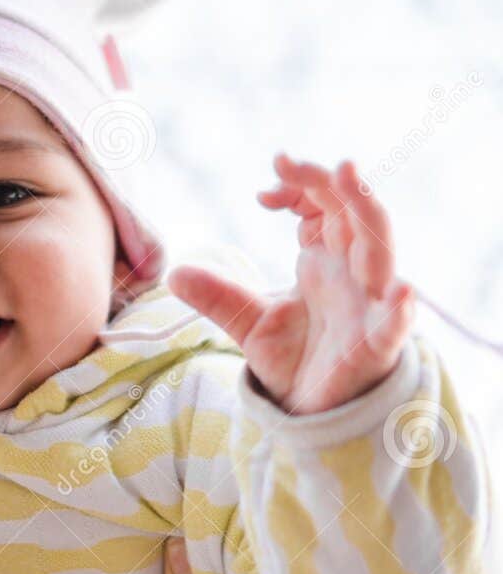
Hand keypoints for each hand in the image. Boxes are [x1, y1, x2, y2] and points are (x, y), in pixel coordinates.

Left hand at [166, 154, 415, 412]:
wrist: (314, 410)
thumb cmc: (295, 358)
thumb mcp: (248, 324)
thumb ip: (218, 297)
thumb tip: (174, 274)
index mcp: (326, 260)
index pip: (323, 206)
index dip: (298, 187)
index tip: (264, 190)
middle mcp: (352, 273)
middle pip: (352, 212)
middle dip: (328, 182)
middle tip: (290, 163)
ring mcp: (367, 305)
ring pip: (379, 250)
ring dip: (366, 212)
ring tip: (348, 178)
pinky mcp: (376, 346)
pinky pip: (394, 325)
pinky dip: (400, 310)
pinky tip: (400, 294)